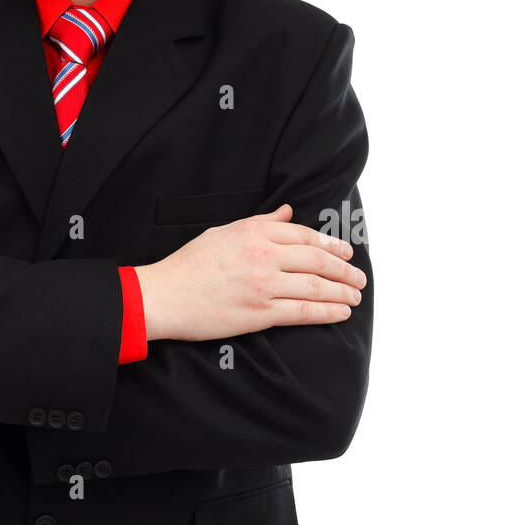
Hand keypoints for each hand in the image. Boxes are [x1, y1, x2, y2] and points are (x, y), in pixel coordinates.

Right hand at [134, 204, 365, 341]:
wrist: (165, 295)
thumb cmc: (190, 264)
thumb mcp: (224, 232)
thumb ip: (260, 222)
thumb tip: (288, 212)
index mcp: (254, 232)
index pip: (304, 235)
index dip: (331, 244)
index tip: (346, 253)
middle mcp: (262, 256)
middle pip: (316, 260)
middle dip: (343, 269)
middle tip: (359, 277)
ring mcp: (263, 285)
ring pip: (315, 286)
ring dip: (341, 292)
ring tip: (355, 296)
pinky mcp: (260, 313)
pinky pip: (303, 312)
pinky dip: (327, 312)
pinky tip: (341, 312)